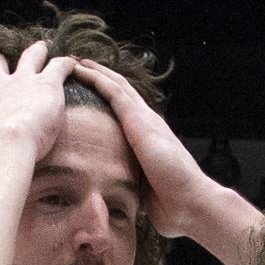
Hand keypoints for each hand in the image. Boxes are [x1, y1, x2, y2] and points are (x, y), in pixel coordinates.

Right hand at [0, 42, 71, 176]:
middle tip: (5, 63)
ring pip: (30, 56)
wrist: (7, 144)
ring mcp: (24, 80)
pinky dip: (65, 64)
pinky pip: (58, 65)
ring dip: (36, 52)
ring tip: (42, 48)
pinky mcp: (47, 83)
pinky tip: (71, 65)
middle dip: (0, 62)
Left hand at [68, 58, 264, 264]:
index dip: (108, 95)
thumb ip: (132, 182)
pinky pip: (114, 92)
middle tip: (78, 65)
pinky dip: (96, 77)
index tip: (90, 88)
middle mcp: (148, 122)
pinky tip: (81, 69)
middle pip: (120, 91)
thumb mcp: (145, 188)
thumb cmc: (172, 203)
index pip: (125, 109)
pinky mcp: (140, 120)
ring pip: (116, 85)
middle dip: (99, 77)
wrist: (190, 202)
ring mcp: (145, 119)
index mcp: (149, 137)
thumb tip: (116, 195)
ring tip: (74, 61)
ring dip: (94, 71)